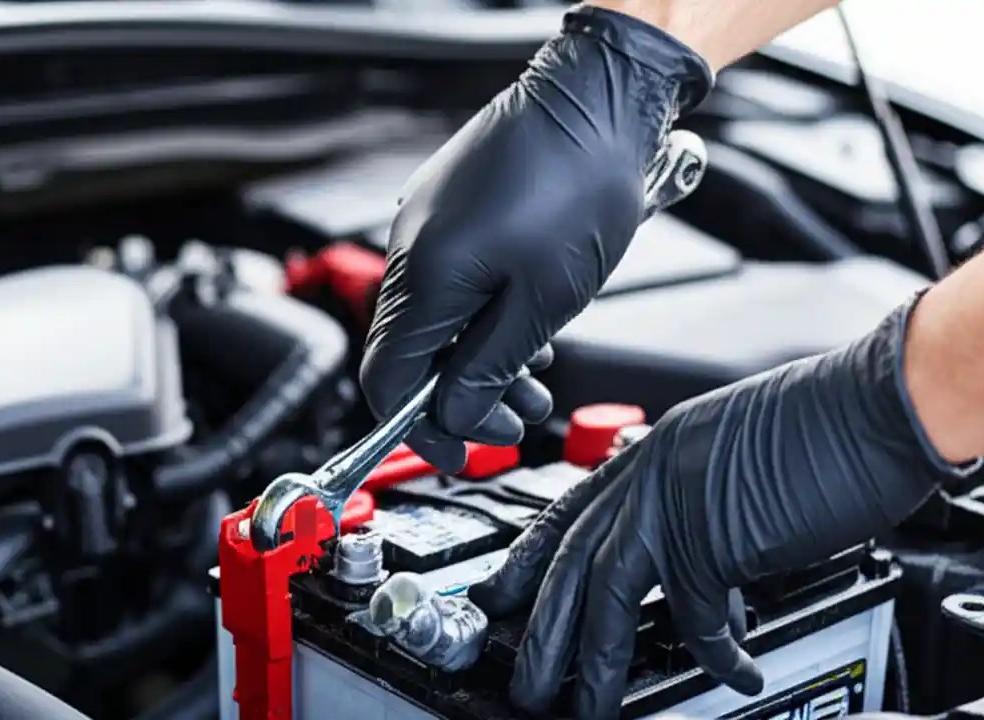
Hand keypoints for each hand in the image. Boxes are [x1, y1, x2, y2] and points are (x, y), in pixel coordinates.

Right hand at [360, 6, 712, 471]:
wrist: (596, 98)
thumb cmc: (577, 186)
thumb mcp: (542, 300)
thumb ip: (490, 367)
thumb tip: (456, 417)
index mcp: (425, 280)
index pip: (387, 379)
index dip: (421, 429)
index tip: (461, 457)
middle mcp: (412, 252)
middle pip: (414, 355)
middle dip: (467, 399)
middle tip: (521, 418)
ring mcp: (428, 228)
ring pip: (439, 321)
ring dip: (483, 362)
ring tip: (538, 379)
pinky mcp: (450, 212)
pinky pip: (452, 283)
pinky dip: (484, 318)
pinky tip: (528, 328)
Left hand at [469, 298, 973, 718]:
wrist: (882, 400)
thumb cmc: (827, 422)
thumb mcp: (736, 461)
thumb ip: (700, 510)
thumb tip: (701, 573)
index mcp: (651, 451)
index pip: (569, 513)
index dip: (530, 560)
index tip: (502, 593)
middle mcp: (650, 472)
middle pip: (569, 561)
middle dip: (540, 627)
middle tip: (525, 675)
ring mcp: (678, 502)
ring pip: (604, 594)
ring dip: (591, 660)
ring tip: (582, 705)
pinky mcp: (718, 537)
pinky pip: (699, 618)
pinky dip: (718, 656)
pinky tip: (737, 674)